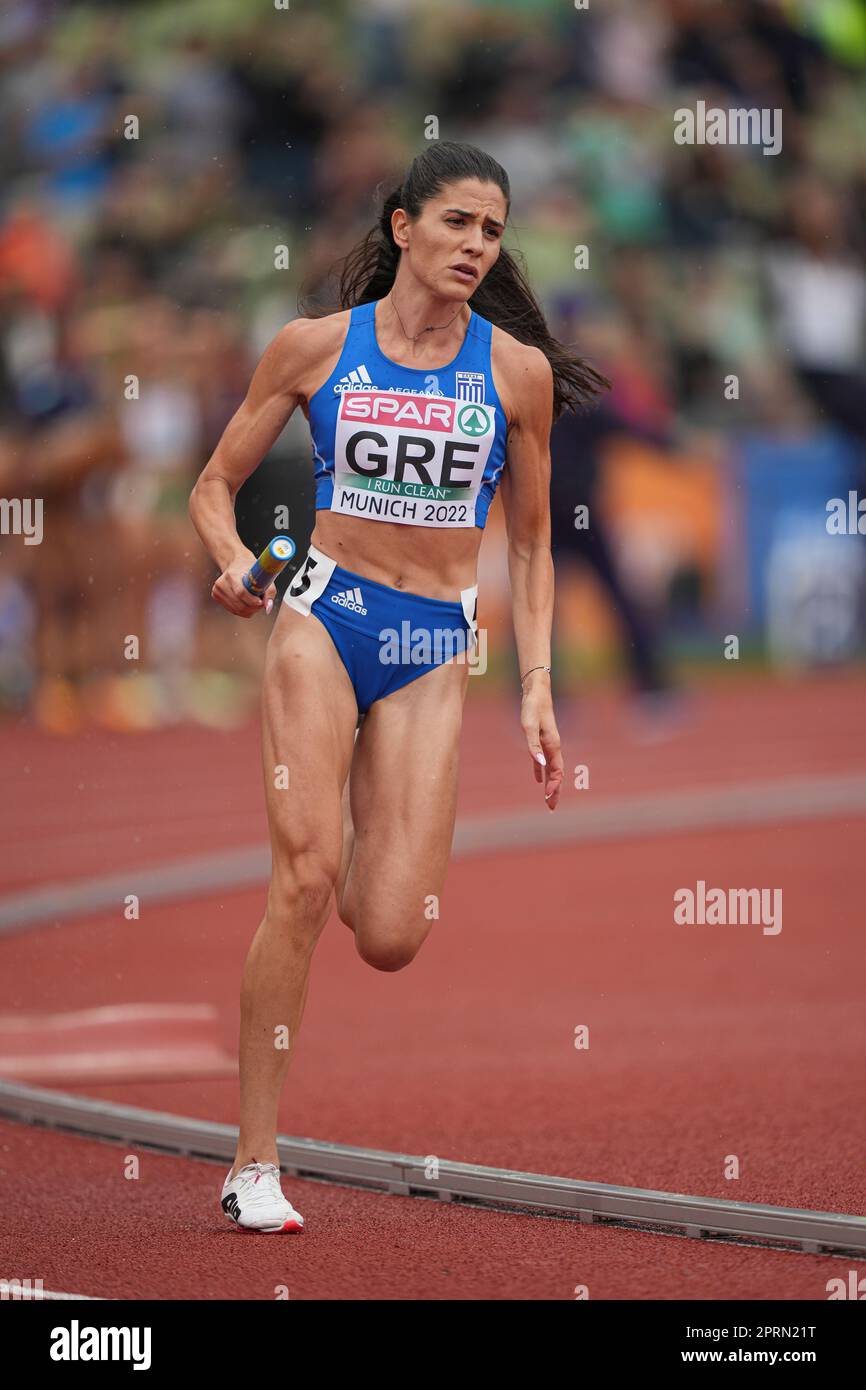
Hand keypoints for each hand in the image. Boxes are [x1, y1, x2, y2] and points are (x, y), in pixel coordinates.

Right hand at [211, 551, 276, 617]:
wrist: (235, 562)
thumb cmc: (250, 569)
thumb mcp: (263, 575)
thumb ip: (269, 591)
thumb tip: (268, 608)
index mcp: (232, 575)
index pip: (241, 592)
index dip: (252, 600)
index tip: (261, 602)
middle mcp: (222, 583)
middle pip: (239, 605)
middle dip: (253, 608)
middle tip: (262, 603)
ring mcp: (217, 590)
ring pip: (236, 610)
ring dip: (249, 610)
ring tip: (255, 602)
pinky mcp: (215, 596)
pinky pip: (233, 610)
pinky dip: (243, 610)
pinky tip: (247, 602)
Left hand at [520, 672, 562, 811]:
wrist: (535, 691)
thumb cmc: (532, 707)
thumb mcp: (529, 726)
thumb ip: (533, 746)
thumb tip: (539, 765)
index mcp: (553, 746)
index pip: (557, 772)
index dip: (554, 786)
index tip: (548, 798)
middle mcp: (553, 747)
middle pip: (557, 775)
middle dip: (555, 792)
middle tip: (551, 808)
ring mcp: (548, 744)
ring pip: (552, 770)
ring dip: (550, 785)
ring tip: (548, 799)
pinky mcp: (541, 740)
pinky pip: (543, 761)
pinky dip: (542, 772)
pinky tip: (538, 780)